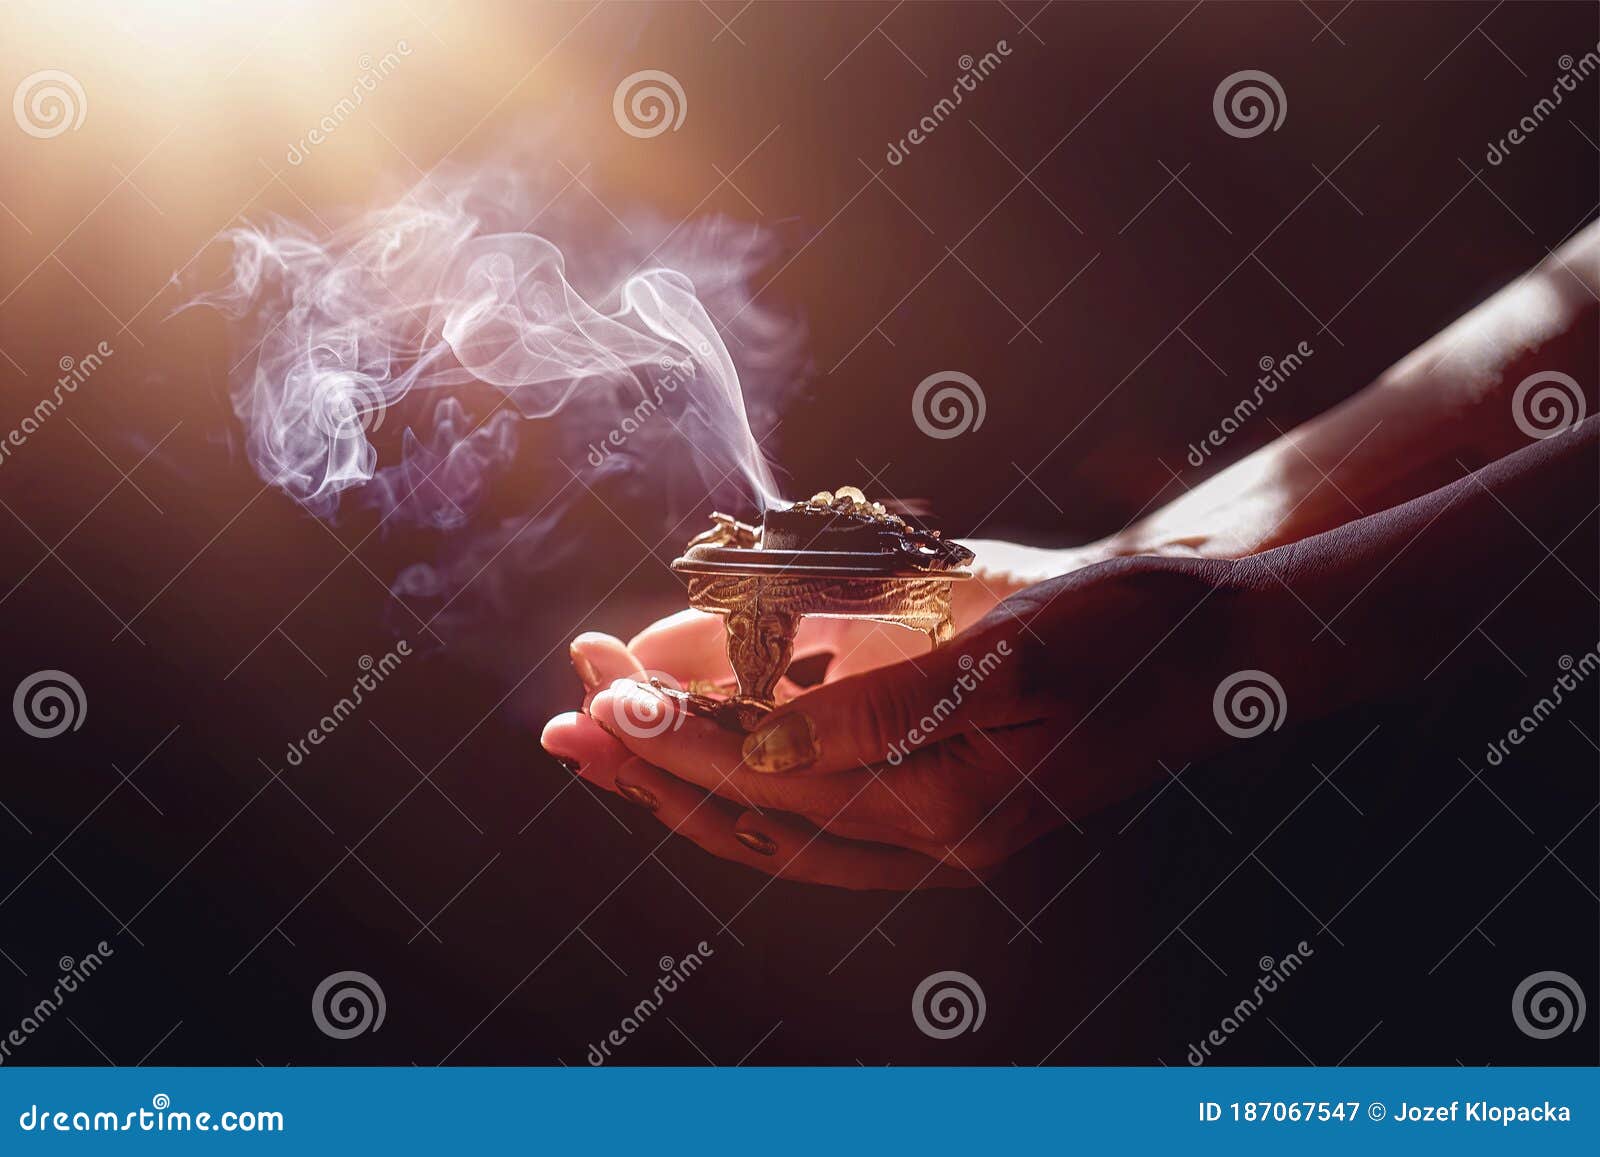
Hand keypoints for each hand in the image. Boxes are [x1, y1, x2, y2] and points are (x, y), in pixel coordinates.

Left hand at [544, 551, 1269, 889]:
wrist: (1211, 656)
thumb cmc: (1122, 627)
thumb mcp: (1006, 642)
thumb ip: (879, 700)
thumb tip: (756, 734)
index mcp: (946, 799)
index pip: (768, 772)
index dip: (676, 729)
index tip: (599, 687)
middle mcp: (933, 839)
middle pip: (752, 813)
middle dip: (650, 761)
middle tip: (562, 716)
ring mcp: (941, 843)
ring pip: (776, 833)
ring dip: (682, 788)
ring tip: (605, 745)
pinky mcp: (949, 825)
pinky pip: (822, 834)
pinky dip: (749, 805)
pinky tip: (706, 772)